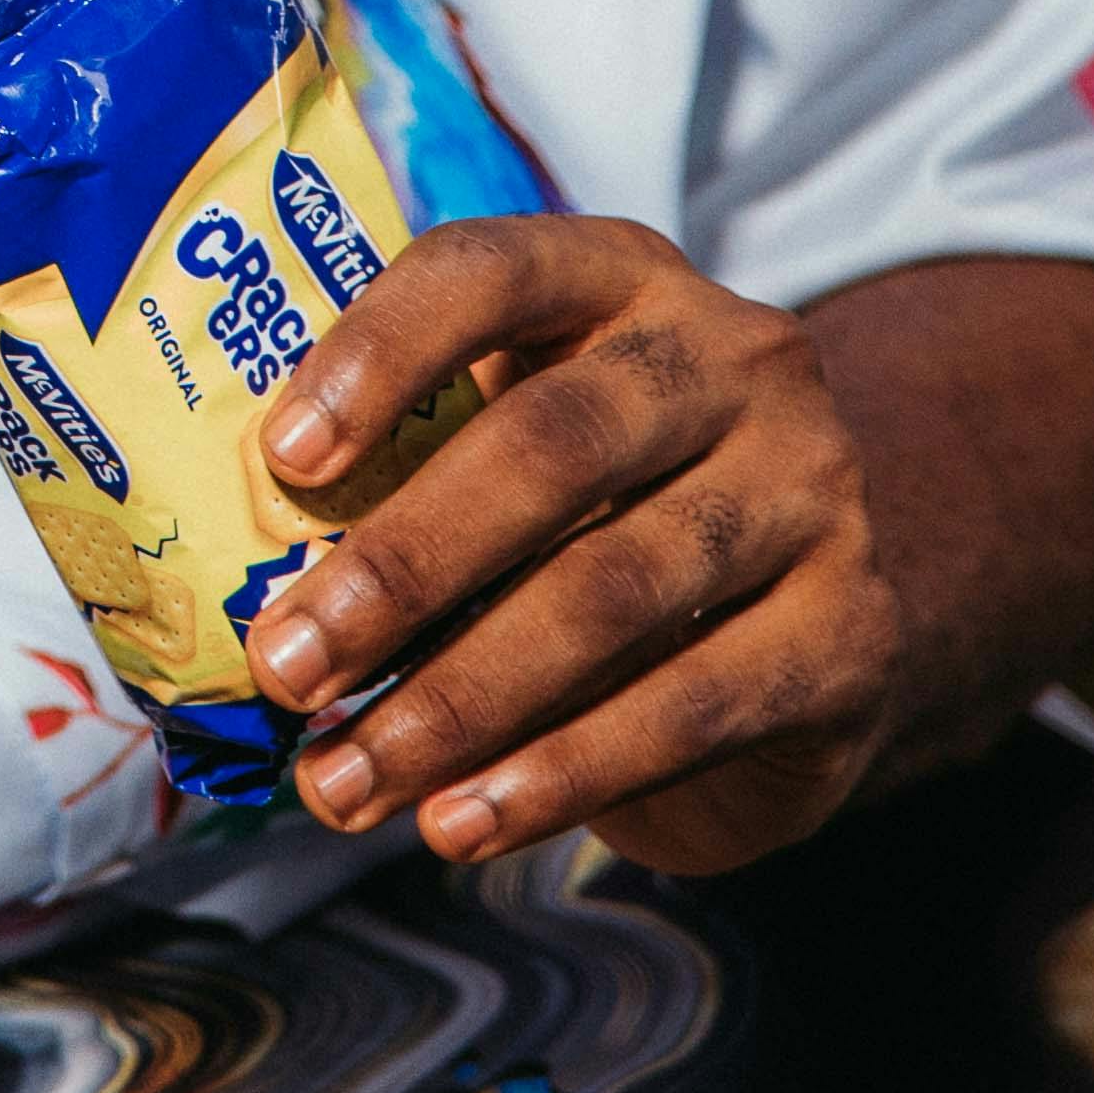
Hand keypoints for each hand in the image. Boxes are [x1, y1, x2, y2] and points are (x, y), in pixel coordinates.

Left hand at [235, 214, 897, 872]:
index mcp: (617, 277)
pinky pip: (689, 707)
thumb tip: (242, 580)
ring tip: (345, 780)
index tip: (283, 459)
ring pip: (611, 594)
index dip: (381, 351)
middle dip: (400, 568)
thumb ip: (415, 469)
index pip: (490, 271)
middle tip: (286, 667)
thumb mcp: (522, 442)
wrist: (814, 601)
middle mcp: (734, 358)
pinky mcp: (852, 629)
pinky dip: (559, 774)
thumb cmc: (606, 508)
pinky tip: (461, 821)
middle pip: (550, 448)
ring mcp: (812, 489)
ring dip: (457, 701)